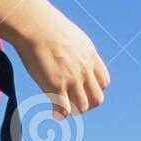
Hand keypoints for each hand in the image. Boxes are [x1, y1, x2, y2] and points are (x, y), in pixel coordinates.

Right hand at [3, 1, 109, 118]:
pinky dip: (60, 115)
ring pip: (82, 107)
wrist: (35, 25)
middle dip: (87, 104)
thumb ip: (77, 49)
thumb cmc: (47, 26)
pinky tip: (54, 113)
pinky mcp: (56, 86)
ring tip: (62, 108)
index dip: (94, 89)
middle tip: (73, 102)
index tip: (82, 89)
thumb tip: (71, 51)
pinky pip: (64, 110)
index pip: (104, 82)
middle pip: (97, 99)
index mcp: (90, 57)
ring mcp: (72, 79)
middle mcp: (85, 70)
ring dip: (73, 110)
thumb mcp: (72, 36)